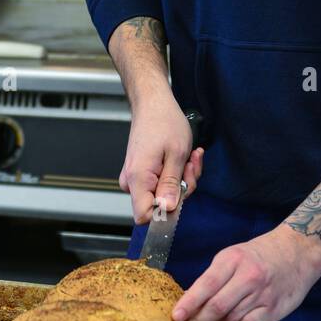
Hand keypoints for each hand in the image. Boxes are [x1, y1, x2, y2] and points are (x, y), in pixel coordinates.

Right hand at [120, 91, 203, 224]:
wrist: (153, 103)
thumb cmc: (164, 122)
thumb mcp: (176, 154)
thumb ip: (171, 185)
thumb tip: (167, 209)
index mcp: (137, 178)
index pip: (144, 217)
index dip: (166, 213)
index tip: (181, 195)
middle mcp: (131, 181)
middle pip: (158, 206)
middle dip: (181, 190)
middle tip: (189, 166)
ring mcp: (135, 178)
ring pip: (163, 194)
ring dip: (182, 179)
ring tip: (188, 157)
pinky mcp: (142, 173)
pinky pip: (162, 184)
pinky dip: (176, 174)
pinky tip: (182, 158)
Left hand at [171, 223, 316, 320]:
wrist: (297, 252)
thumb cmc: (260, 255)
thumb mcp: (234, 256)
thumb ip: (214, 278)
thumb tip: (190, 300)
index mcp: (233, 260)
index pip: (208, 283)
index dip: (190, 302)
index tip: (176, 316)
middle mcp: (248, 277)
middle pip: (218, 306)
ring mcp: (262, 294)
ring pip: (231, 319)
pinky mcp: (272, 309)